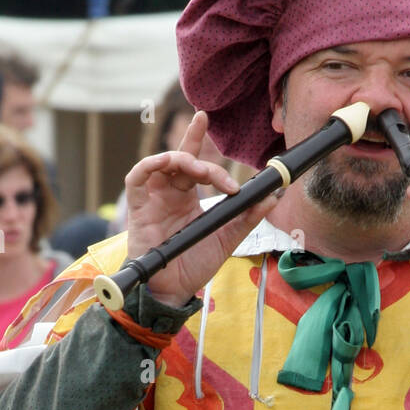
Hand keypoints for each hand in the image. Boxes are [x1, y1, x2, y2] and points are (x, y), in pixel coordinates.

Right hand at [123, 111, 278, 306]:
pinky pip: (136, 177)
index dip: (195, 137)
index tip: (205, 118)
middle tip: (220, 178)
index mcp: (186, 196)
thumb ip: (247, 217)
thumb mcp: (227, 239)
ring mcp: (151, 199)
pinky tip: (165, 162)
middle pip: (180, 160)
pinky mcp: (137, 208)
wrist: (174, 290)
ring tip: (200, 172)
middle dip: (201, 158)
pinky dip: (149, 165)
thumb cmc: (195, 265)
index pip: (192, 160)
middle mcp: (168, 192)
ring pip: (160, 163)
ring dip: (180, 160)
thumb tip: (272, 198)